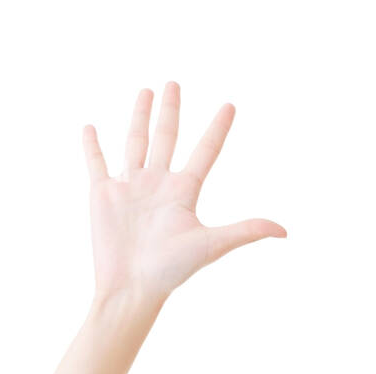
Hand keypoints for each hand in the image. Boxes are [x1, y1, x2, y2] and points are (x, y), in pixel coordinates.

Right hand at [82, 82, 286, 305]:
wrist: (132, 287)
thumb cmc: (172, 269)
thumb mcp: (211, 244)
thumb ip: (245, 231)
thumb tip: (285, 231)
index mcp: (184, 192)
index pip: (205, 152)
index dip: (218, 129)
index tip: (230, 106)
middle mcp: (158, 184)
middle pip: (167, 138)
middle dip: (170, 111)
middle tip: (173, 83)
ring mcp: (130, 187)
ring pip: (135, 142)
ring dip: (139, 116)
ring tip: (145, 91)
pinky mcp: (102, 194)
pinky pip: (97, 163)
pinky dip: (92, 145)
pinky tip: (90, 127)